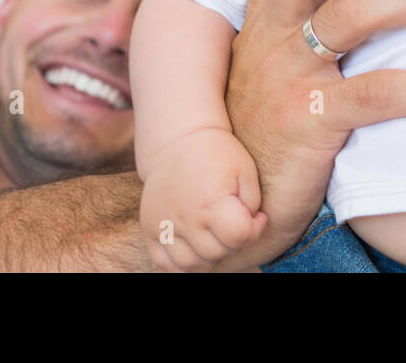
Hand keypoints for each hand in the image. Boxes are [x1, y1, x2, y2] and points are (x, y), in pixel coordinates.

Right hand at [139, 128, 267, 271]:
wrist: (177, 141)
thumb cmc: (217, 154)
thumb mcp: (245, 170)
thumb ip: (254, 204)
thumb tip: (251, 228)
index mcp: (210, 200)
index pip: (239, 236)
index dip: (254, 229)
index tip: (255, 216)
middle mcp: (185, 217)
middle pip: (217, 253)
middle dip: (233, 243)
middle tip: (234, 222)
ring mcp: (164, 225)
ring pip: (192, 265)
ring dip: (210, 257)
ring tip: (215, 235)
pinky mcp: (150, 228)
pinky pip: (165, 264)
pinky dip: (182, 264)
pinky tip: (195, 246)